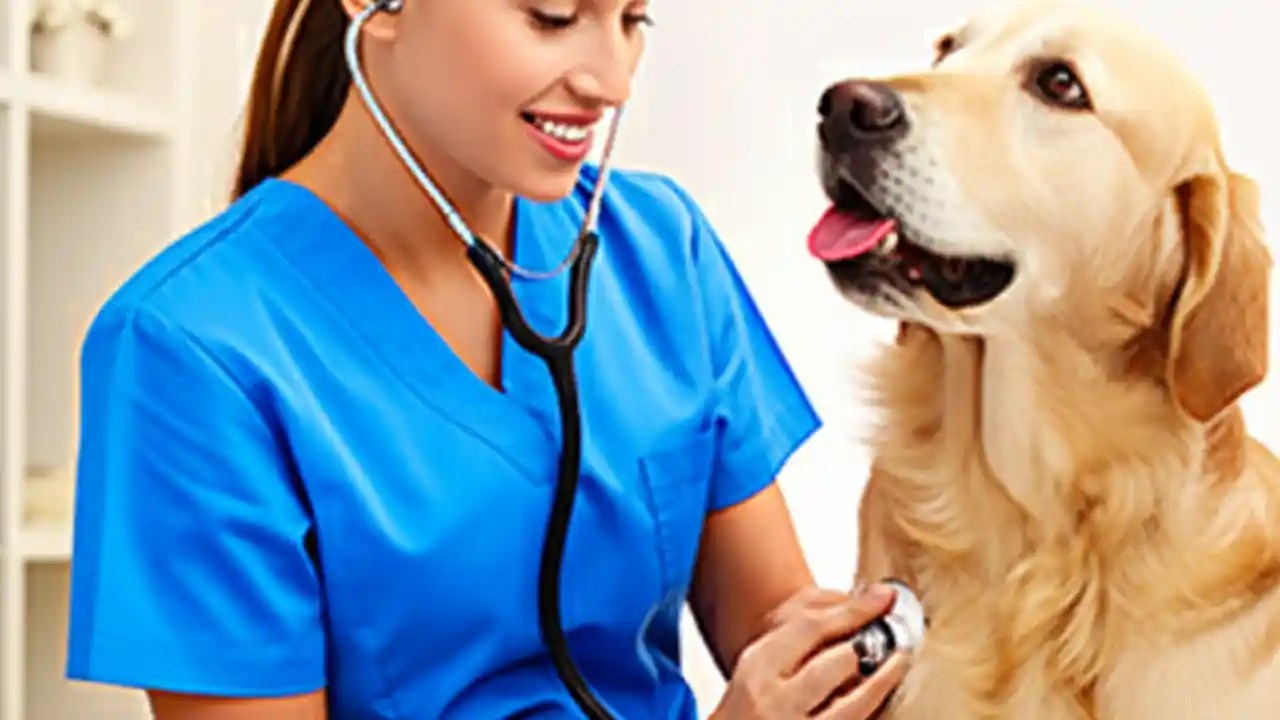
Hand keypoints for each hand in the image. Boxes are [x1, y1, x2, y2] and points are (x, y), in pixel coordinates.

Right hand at [709, 584, 910, 719]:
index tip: (883, 597)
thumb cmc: (747, 707)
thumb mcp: (759, 664)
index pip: (811, 626)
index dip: (855, 609)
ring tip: (900, 660)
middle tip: (896, 630)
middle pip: (837, 662)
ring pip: (854, 702)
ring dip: (883, 679)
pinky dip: (871, 709)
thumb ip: (797, 637)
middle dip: (873, 643)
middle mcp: (774, 701)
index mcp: (758, 666)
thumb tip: (857, 605)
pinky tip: (881, 698)